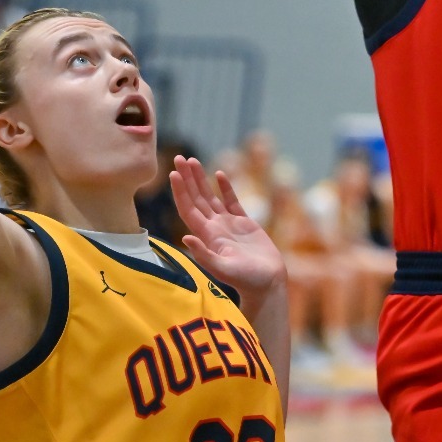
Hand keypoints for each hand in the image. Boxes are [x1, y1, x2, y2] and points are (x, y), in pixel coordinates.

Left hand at [172, 156, 285, 301]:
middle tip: (179, 157)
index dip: (180, 191)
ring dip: (201, 179)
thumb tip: (185, 238)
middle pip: (196, 198)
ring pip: (210, 197)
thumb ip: (205, 255)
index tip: (174, 174)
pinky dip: (225, 187)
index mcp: (207, 236)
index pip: (189, 209)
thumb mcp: (224, 270)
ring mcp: (228, 225)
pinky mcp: (244, 224)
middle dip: (187, 178)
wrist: (268, 284)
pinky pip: (231, 201)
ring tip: (192, 161)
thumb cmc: (247, 280)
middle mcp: (214, 228)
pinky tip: (220, 174)